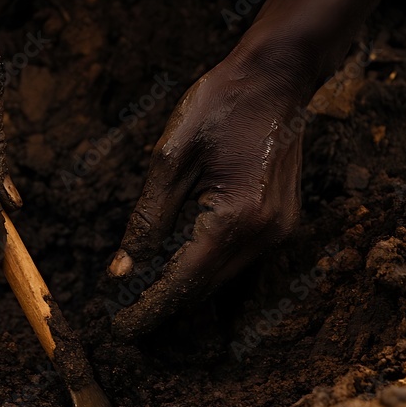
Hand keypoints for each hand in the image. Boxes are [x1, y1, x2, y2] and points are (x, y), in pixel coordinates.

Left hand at [109, 36, 320, 336]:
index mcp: (234, 216)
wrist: (278, 76)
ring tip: (146, 305)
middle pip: (206, 288)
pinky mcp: (284, 223)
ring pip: (225, 279)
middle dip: (167, 308)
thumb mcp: (170, 158)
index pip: (184, 280)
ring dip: (188, 292)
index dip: (152, 308)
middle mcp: (265, 233)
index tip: (123, 330)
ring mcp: (281, 231)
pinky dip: (208, 271)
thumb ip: (147, 220)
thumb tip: (121, 272)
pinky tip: (179, 273)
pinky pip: (240, 261)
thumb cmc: (220, 105)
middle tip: (128, 325)